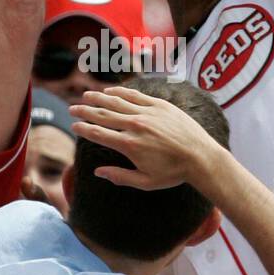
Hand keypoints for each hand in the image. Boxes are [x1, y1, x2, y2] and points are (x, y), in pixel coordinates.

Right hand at [69, 86, 220, 190]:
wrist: (201, 157)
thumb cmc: (173, 173)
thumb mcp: (145, 182)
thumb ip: (120, 177)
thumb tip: (97, 172)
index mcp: (130, 145)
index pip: (98, 133)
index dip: (83, 128)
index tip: (74, 126)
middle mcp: (136, 126)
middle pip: (103, 115)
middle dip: (85, 111)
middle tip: (72, 108)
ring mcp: (148, 113)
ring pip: (117, 101)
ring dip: (98, 98)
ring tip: (86, 96)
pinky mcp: (160, 105)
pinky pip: (135, 95)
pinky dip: (120, 92)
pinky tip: (110, 91)